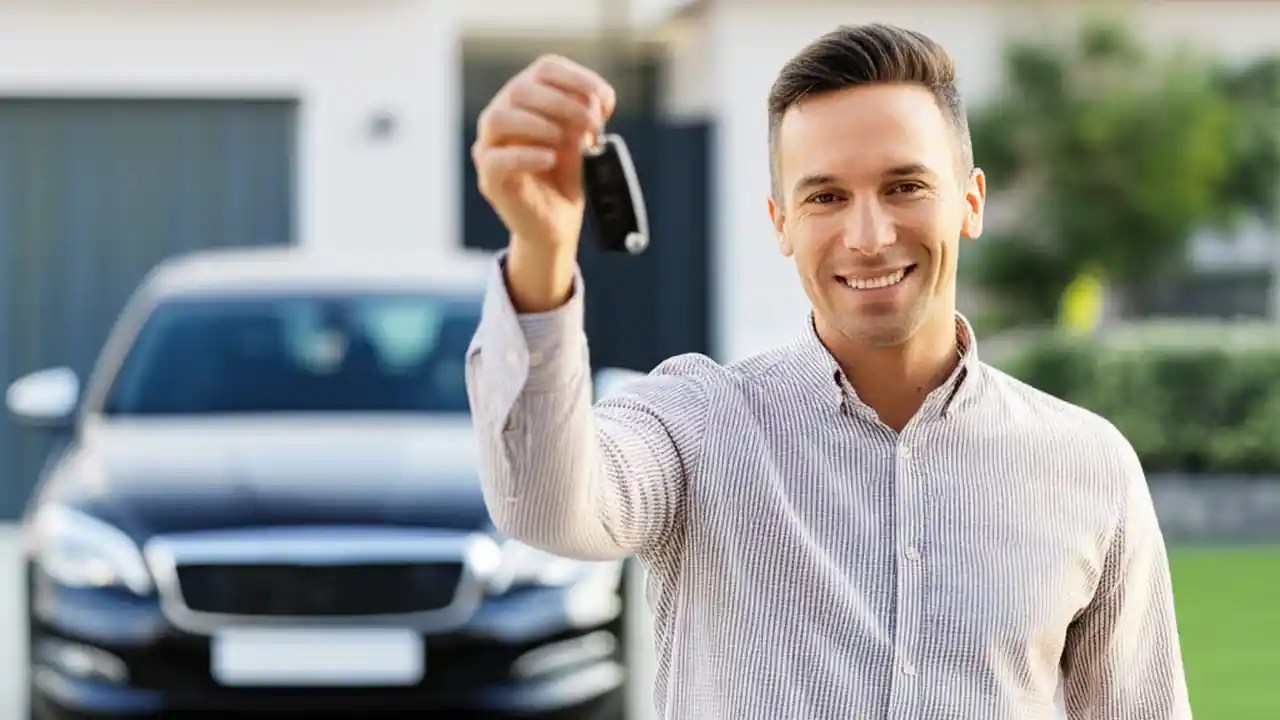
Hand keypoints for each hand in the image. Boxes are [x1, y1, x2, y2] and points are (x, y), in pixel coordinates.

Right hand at [471, 55, 616, 250]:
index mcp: (528, 99)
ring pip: (498, 118)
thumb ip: (587, 116)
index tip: (604, 100)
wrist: (558, 222)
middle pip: (520, 89)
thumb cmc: (568, 176)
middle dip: (562, 103)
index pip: (545, 69)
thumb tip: (596, 100)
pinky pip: (496, 159)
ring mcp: (490, 147)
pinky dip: (525, 155)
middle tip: (591, 124)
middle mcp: (503, 115)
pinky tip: (550, 160)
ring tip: (563, 140)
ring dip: (537, 123)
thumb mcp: (584, 140)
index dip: (577, 78)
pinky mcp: (489, 178)